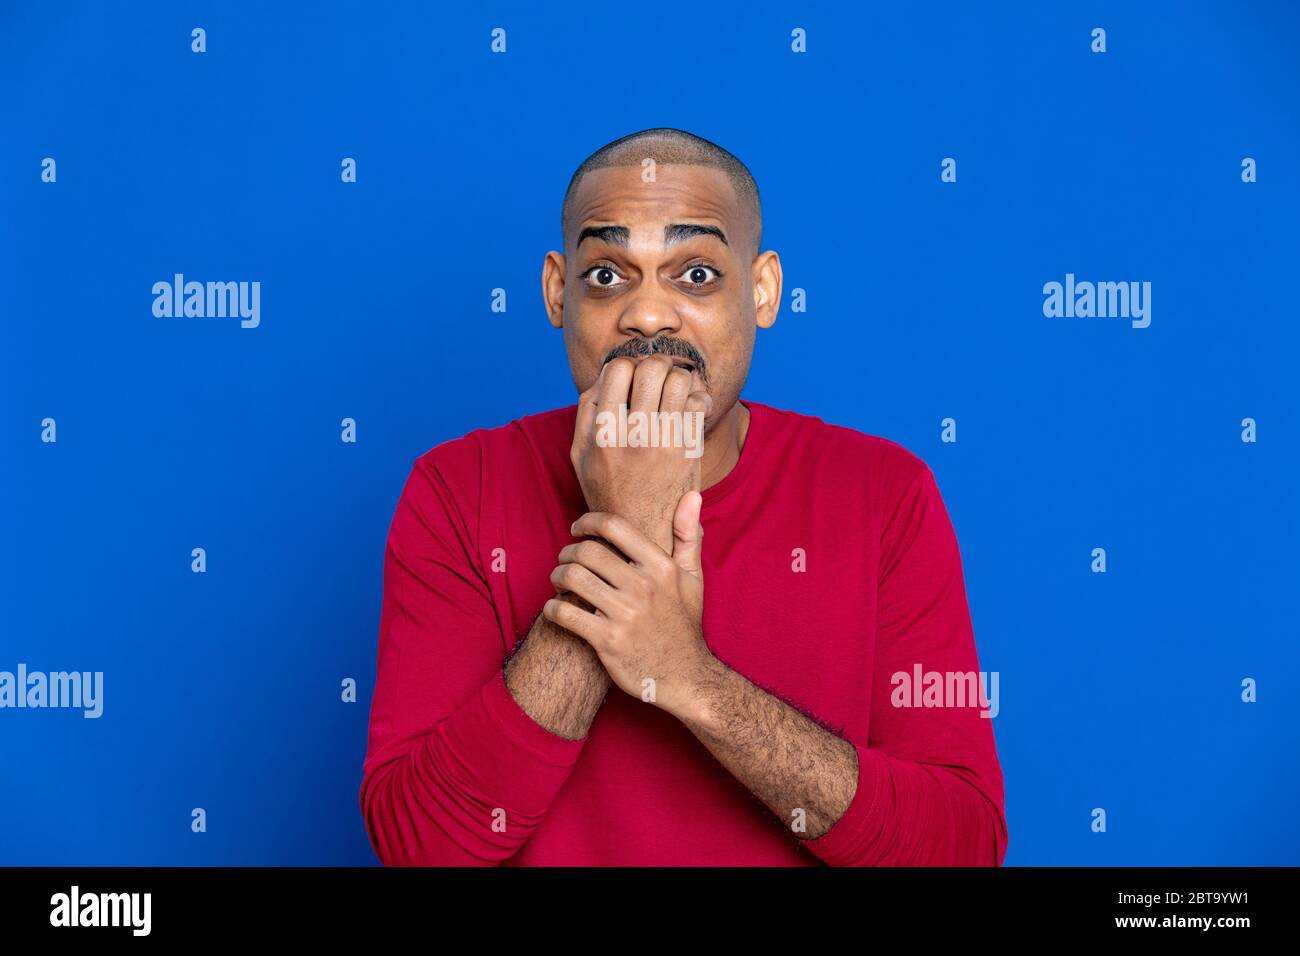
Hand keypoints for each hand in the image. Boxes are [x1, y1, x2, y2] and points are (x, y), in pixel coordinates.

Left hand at [543, 492, 716, 719]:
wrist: (686, 677)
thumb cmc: (684, 624)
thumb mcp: (693, 579)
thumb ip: (688, 536)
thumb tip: (692, 496)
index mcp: (662, 567)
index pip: (615, 527)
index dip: (587, 521)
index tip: (577, 527)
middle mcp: (643, 587)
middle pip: (586, 551)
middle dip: (567, 552)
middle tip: (565, 560)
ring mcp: (624, 615)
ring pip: (572, 579)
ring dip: (556, 577)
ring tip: (559, 581)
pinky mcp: (607, 641)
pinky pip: (565, 614)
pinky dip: (552, 608)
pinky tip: (555, 609)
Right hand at [571, 354, 710, 551]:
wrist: (643, 533)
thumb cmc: (609, 491)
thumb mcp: (580, 457)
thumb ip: (585, 415)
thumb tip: (603, 378)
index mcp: (603, 434)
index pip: (617, 369)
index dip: (626, 366)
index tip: (630, 378)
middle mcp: (634, 436)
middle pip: (651, 367)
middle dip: (655, 364)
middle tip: (657, 376)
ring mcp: (665, 442)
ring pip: (679, 379)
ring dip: (679, 377)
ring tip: (675, 389)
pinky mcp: (688, 450)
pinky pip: (699, 403)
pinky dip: (697, 397)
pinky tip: (690, 406)